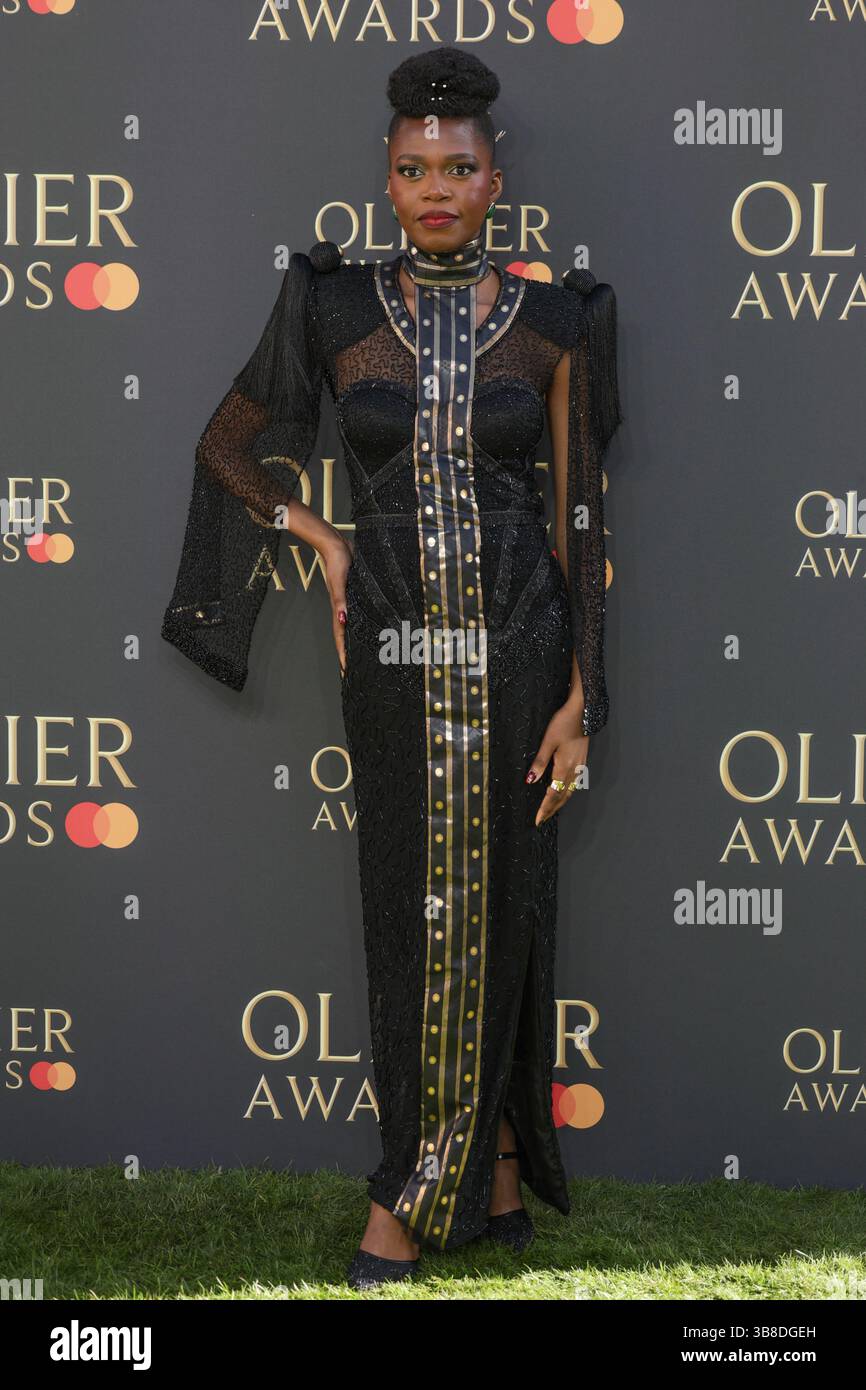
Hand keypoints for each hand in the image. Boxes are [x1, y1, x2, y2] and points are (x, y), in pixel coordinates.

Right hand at [321, 536, 354, 676]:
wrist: (337, 544)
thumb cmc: (337, 562)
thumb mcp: (340, 582)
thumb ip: (341, 601)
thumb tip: (342, 620)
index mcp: (339, 609)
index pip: (340, 637)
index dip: (343, 655)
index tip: (345, 672)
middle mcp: (344, 609)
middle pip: (346, 636)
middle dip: (349, 654)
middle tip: (355, 671)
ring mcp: (351, 602)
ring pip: (354, 627)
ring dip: (357, 641)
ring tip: (365, 656)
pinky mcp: (357, 594)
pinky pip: (361, 614)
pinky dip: (364, 624)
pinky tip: (372, 628)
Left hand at [526, 703, 588, 825]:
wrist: (582, 711)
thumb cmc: (563, 723)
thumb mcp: (548, 741)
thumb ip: (539, 762)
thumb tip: (530, 780)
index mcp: (565, 767)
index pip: (553, 794)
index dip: (544, 808)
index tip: (537, 820)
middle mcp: (575, 770)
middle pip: (562, 797)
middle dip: (551, 809)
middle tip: (542, 820)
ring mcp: (580, 767)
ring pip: (570, 791)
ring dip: (560, 803)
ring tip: (550, 810)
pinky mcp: (582, 762)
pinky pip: (575, 784)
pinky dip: (567, 793)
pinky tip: (563, 792)